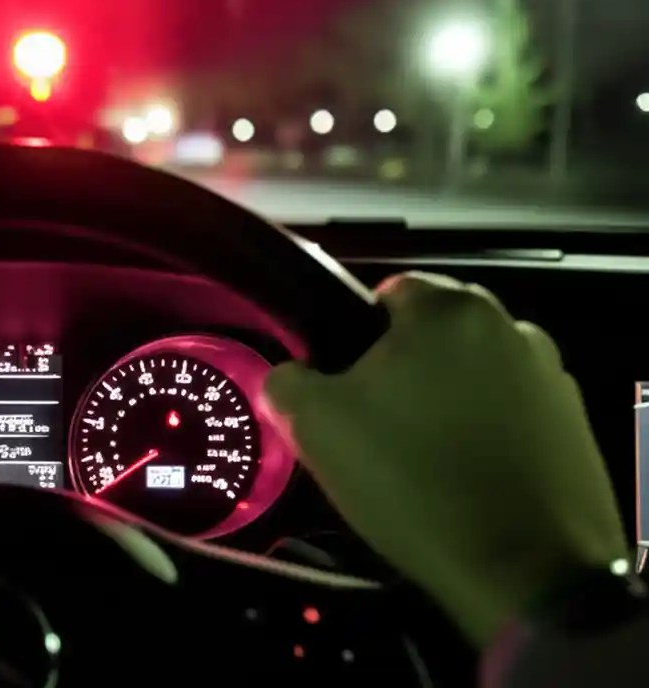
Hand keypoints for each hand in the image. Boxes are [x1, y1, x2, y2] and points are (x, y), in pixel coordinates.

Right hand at [263, 272, 626, 643]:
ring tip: (422, 461)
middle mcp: (508, 325)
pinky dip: (486, 434)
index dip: (354, 339)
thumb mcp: (317, 429)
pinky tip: (465, 480)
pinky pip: (510, 414)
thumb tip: (289, 378)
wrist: (524, 567)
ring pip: (472, 375)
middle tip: (375, 427)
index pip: (387, 293)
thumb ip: (288, 384)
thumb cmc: (411, 481)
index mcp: (446, 309)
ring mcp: (549, 375)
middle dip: (403, 370)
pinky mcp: (572, 426)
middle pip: (433, 335)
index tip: (343, 388)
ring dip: (447, 401)